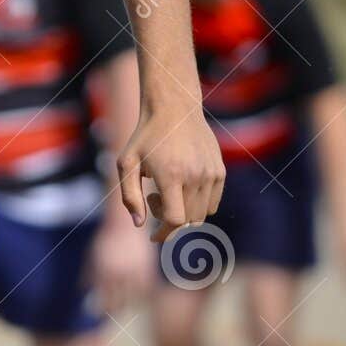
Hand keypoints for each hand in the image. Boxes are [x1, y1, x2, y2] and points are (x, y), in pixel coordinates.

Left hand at [86, 218, 154, 314]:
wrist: (125, 224)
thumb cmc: (105, 241)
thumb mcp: (91, 256)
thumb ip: (87, 275)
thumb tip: (81, 293)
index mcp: (103, 272)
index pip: (103, 300)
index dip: (101, 311)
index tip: (100, 314)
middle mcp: (119, 274)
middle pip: (119, 303)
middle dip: (115, 309)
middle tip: (114, 311)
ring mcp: (135, 272)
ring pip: (134, 299)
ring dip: (130, 303)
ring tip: (126, 303)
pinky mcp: (148, 268)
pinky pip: (147, 290)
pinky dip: (143, 294)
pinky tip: (139, 295)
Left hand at [117, 104, 225, 241]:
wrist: (174, 109)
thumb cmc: (145, 137)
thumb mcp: (126, 163)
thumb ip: (130, 196)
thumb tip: (139, 224)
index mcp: (171, 175)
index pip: (175, 219)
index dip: (164, 233)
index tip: (153, 235)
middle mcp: (195, 176)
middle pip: (188, 220)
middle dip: (168, 220)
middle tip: (154, 198)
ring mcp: (211, 173)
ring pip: (202, 214)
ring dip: (184, 214)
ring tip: (168, 191)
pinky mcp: (220, 171)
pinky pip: (213, 203)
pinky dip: (199, 206)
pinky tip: (183, 188)